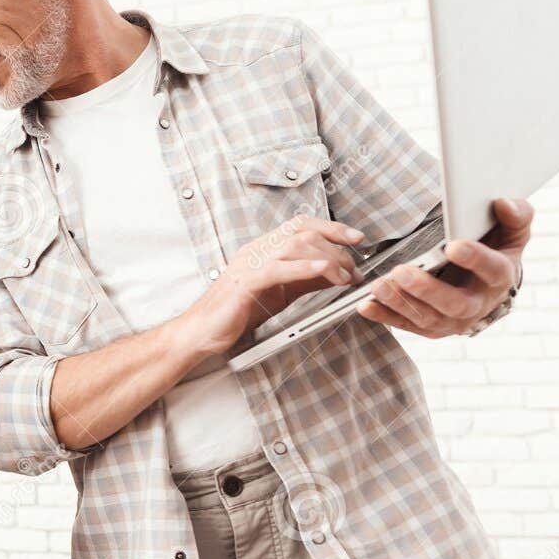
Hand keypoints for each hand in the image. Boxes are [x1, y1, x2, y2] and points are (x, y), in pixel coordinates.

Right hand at [184, 216, 364, 354]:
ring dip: (327, 259)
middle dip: (336, 248)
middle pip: (303, 233)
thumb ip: (305, 280)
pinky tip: (324, 272)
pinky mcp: (244, 284)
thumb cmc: (236, 314)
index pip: (301, 225)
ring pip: (295, 246)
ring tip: (345, 276)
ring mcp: (248, 265)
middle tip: (354, 270)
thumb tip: (337, 273)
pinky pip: (278, 269)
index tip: (357, 238)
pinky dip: (304, 268)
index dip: (332, 227)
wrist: (201, 333)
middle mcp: (255, 250)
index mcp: (262, 249)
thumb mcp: (279, 293)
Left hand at [358, 198, 531, 336]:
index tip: (453, 245)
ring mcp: (453, 321)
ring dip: (400, 302)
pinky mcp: (430, 327)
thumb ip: (515, 215)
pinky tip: (364, 305)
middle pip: (454, 304)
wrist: (488, 287)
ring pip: (426, 317)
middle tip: (401, 271)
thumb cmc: (497, 252)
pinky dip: (384, 316)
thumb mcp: (513, 232)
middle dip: (427, 289)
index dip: (474, 258)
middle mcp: (478, 305)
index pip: (491, 269)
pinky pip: (405, 324)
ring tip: (377, 285)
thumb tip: (502, 202)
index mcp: (499, 278)